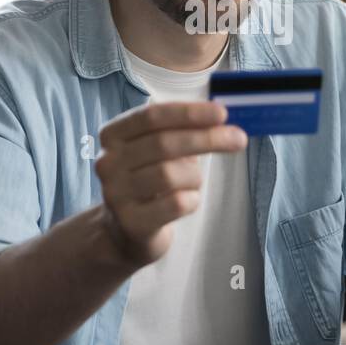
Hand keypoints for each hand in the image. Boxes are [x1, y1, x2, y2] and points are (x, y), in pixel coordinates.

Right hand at [94, 101, 246, 266]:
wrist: (125, 231)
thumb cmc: (150, 182)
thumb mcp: (158, 151)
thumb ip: (183, 132)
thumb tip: (222, 122)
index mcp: (113, 136)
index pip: (151, 117)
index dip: (188, 113)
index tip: (221, 113)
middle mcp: (107, 162)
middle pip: (163, 144)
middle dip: (206, 138)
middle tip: (238, 138)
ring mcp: (116, 194)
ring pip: (169, 175)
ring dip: (194, 177)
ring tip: (194, 182)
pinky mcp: (131, 223)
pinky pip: (175, 204)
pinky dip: (192, 200)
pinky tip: (187, 201)